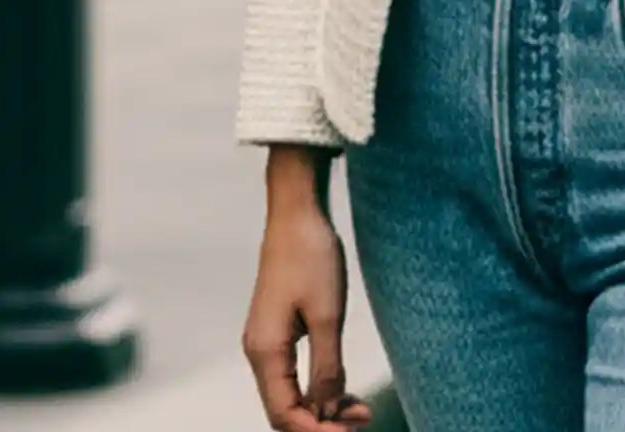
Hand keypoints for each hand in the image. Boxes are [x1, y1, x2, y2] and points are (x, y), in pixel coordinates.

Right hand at [243, 146, 370, 431]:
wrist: (298, 214)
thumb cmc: (311, 258)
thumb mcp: (328, 315)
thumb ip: (327, 367)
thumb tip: (326, 410)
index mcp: (265, 351)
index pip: (283, 414)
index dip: (316, 431)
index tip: (353, 429)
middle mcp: (260, 352)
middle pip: (285, 410)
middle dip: (322, 423)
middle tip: (364, 419)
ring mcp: (268, 343)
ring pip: (291, 395)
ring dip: (323, 409)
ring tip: (361, 410)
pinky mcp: (280, 332)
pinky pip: (295, 376)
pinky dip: (319, 388)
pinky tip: (345, 392)